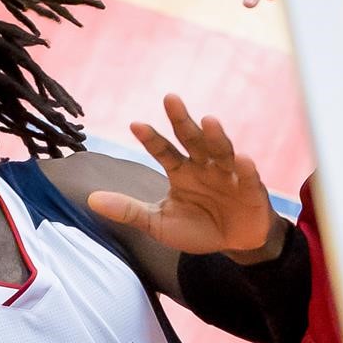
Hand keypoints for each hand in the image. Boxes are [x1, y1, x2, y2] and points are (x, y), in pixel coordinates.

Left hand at [88, 93, 280, 257]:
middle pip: (191, 139)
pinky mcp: (251, 190)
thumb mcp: (158, 223)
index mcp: (180, 171)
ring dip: (215, 136)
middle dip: (181, 120)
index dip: (151, 139)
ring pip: (220, 150)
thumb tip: (90, 200)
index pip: (163, 151)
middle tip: (170, 98)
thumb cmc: (197, 228)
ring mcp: (228, 175)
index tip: (135, 125)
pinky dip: (245, 168)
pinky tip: (242, 159)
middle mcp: (203, 166)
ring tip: (208, 120)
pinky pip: (248, 177)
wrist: (235, 244)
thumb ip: (128, 210)